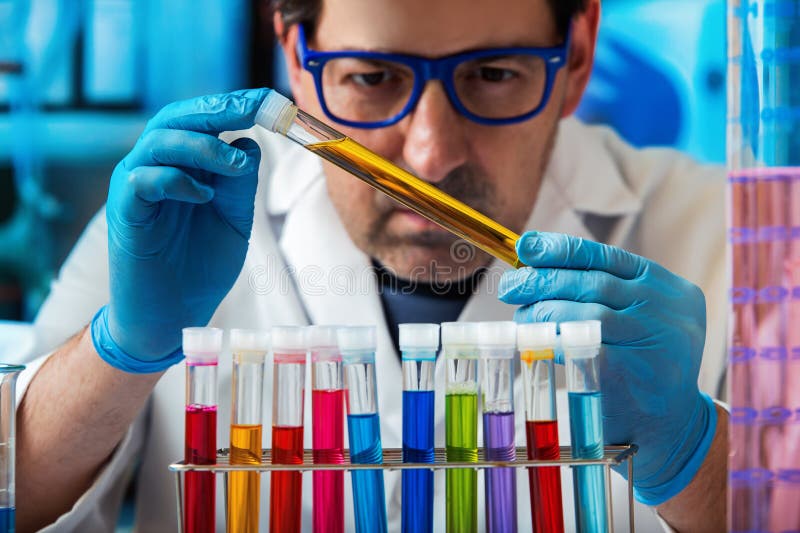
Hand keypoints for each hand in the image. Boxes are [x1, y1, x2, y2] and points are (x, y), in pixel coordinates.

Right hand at [104, 88, 267, 359]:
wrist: (172, 316)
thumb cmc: (201, 266)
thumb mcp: (234, 220)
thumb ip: (240, 184)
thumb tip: (249, 142)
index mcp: (182, 164)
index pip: (203, 120)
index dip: (235, 105)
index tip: (270, 100)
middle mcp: (155, 166)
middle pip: (177, 117)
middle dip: (218, 109)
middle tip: (255, 109)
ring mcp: (135, 187)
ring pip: (159, 141)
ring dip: (202, 146)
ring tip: (234, 165)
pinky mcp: (125, 213)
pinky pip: (143, 180)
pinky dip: (175, 180)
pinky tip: (202, 196)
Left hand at [499, 231, 716, 503]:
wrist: (672, 425)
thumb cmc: (641, 364)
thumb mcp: (636, 318)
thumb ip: (599, 292)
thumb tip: (534, 267)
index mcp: (666, 288)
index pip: (607, 257)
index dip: (561, 249)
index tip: (526, 246)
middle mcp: (667, 310)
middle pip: (593, 283)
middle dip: (543, 281)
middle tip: (510, 286)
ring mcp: (656, 341)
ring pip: (587, 313)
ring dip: (545, 312)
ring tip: (521, 316)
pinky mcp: (635, 373)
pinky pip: (584, 347)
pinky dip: (554, 340)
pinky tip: (535, 341)